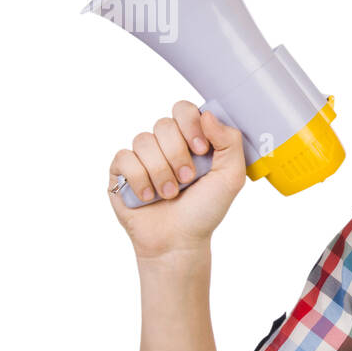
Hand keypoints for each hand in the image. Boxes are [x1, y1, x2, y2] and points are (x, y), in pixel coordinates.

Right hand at [107, 101, 246, 258]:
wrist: (178, 241)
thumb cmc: (205, 210)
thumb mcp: (230, 177)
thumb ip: (229, 142)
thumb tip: (207, 114)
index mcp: (191, 140)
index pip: (184, 110)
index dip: (191, 124)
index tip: (202, 149)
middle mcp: (165, 144)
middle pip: (164, 124)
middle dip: (178, 154)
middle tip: (188, 178)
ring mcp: (142, 156)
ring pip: (144, 140)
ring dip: (161, 171)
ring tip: (170, 194)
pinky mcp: (121, 171)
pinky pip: (124, 158)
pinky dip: (140, 179)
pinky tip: (149, 197)